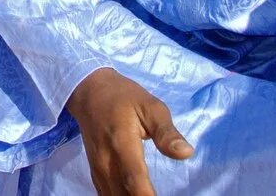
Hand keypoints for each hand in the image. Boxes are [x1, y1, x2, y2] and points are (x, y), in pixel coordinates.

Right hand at [66, 67, 193, 195]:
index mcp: (122, 143)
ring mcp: (97, 168)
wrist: (89, 91)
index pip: (135, 180)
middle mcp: (106, 161)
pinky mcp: (95, 172)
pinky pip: (106, 195)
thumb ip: (166, 132)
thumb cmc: (123, 97)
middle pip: (123, 195)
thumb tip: (186, 153)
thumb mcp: (150, 106)